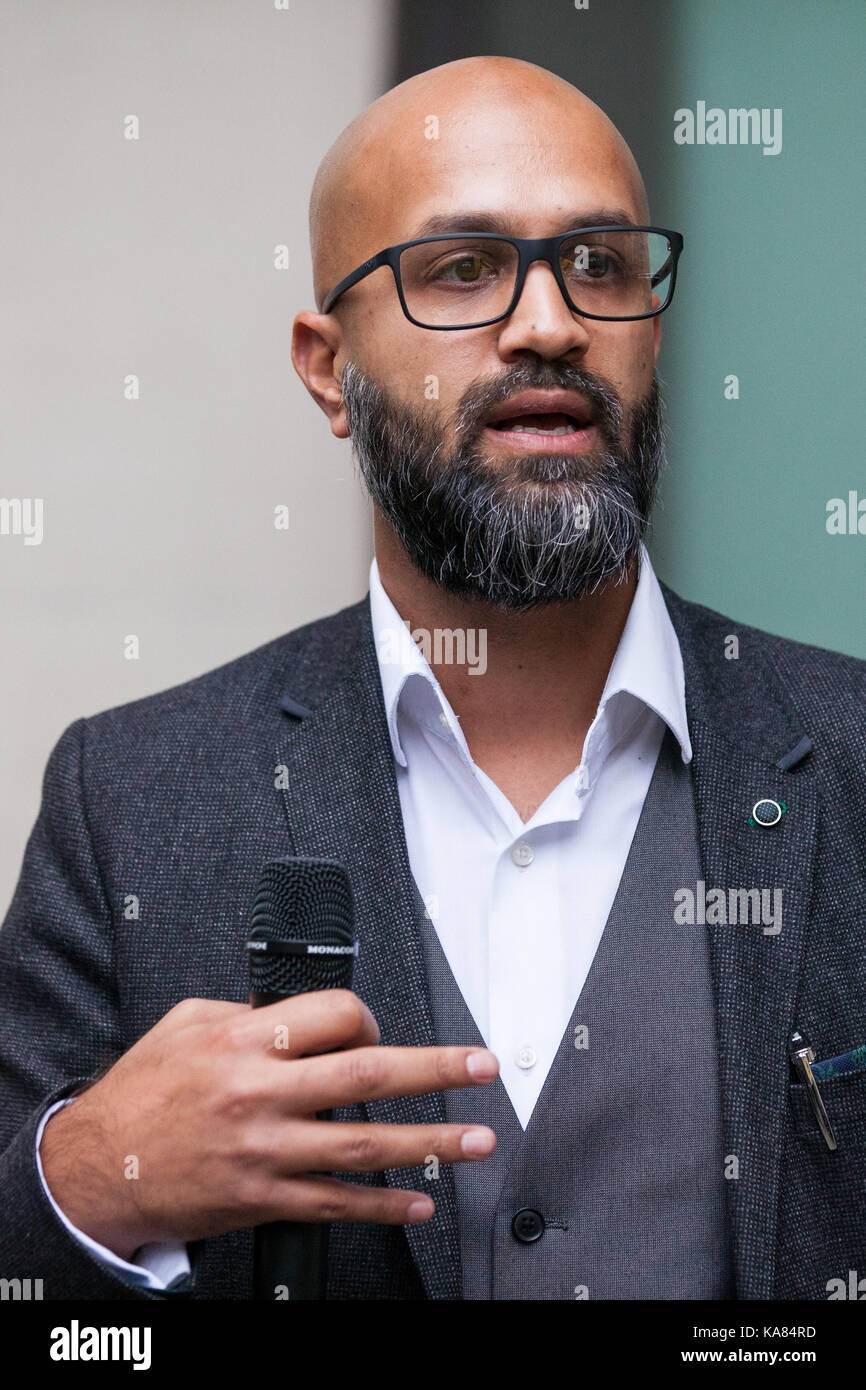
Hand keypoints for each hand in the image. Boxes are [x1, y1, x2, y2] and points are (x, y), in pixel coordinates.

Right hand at [40, 991, 497, 1259]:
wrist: (97, 1170)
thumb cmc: (142, 1092)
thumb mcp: (188, 1024)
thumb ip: (250, 1015)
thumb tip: (302, 1014)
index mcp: (244, 1041)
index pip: (334, 1015)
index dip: (367, 1016)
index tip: (376, 1025)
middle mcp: (260, 1094)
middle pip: (367, 1075)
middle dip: (436, 1069)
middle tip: (482, 1067)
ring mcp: (265, 1152)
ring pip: (364, 1146)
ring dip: (430, 1142)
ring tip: (476, 1139)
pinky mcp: (262, 1199)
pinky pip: (334, 1204)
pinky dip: (382, 1206)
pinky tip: (418, 1202)